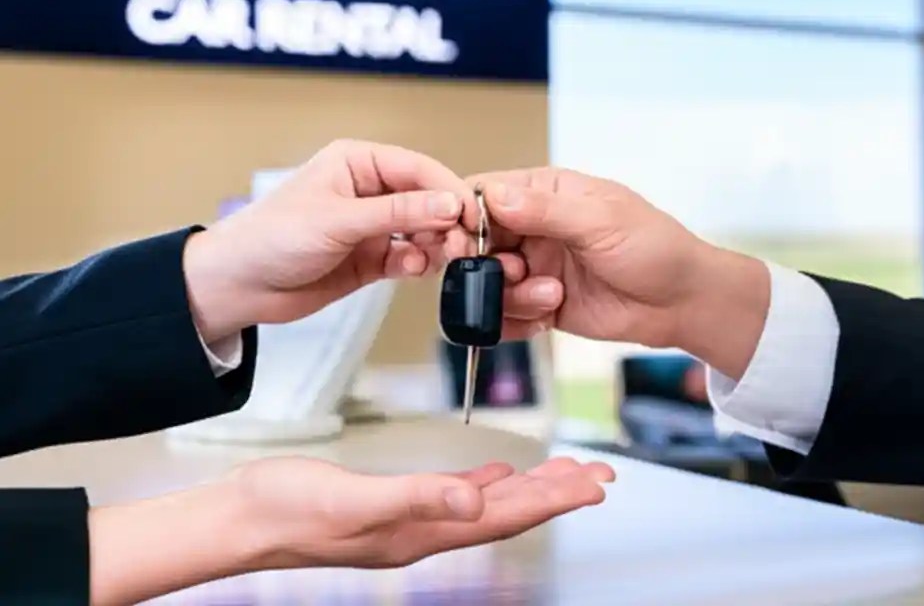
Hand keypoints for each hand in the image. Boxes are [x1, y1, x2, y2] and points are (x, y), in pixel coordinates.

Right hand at [89, 455, 615, 604]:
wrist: (241, 519)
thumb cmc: (288, 509)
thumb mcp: (354, 498)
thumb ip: (418, 497)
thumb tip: (478, 503)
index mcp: (424, 531)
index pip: (507, 516)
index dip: (554, 500)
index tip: (595, 486)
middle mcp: (425, 529)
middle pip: (509, 512)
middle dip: (558, 493)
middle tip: (600, 475)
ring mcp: (410, 519)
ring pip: (489, 503)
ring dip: (530, 488)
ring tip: (568, 475)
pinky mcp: (393, 503)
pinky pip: (454, 494)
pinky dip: (484, 484)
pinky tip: (495, 476)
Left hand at [183, 140, 476, 342]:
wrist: (238, 286)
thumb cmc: (271, 237)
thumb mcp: (339, 220)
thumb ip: (398, 212)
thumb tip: (448, 203)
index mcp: (358, 162)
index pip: (418, 168)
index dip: (449, 189)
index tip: (471, 213)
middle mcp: (369, 190)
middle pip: (428, 199)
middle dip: (448, 220)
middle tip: (461, 243)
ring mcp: (373, 225)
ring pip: (424, 230)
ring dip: (437, 244)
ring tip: (441, 258)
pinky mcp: (372, 258)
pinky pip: (410, 256)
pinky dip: (419, 264)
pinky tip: (414, 270)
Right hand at [444, 168, 770, 377]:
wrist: (683, 303)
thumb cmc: (655, 249)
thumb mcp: (601, 222)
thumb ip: (545, 210)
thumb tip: (494, 195)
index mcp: (547, 192)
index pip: (486, 194)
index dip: (464, 215)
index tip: (461, 239)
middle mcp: (535, 227)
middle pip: (476, 241)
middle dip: (482, 263)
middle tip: (509, 273)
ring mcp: (537, 266)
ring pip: (489, 283)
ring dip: (511, 295)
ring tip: (551, 296)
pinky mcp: (542, 303)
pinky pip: (506, 315)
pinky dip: (516, 322)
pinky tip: (546, 319)